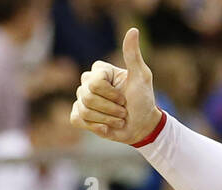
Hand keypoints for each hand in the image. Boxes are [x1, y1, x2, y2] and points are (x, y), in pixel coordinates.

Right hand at [70, 27, 161, 144]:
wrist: (142, 125)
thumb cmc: (143, 100)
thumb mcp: (141, 77)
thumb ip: (133, 55)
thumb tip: (133, 30)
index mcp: (100, 71)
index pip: (95, 82)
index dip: (111, 94)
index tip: (124, 97)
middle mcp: (88, 82)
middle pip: (88, 97)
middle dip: (110, 109)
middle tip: (123, 111)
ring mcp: (82, 98)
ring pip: (84, 110)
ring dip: (106, 119)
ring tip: (118, 119)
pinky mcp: (80, 115)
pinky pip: (77, 119)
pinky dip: (95, 127)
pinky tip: (106, 127)